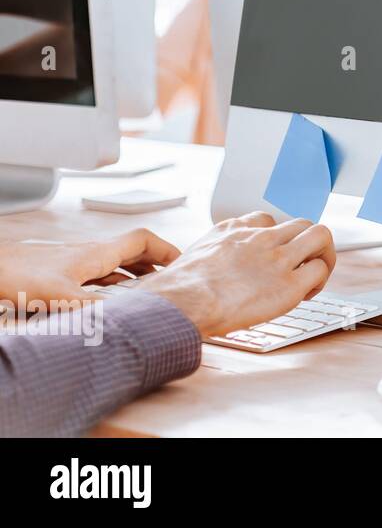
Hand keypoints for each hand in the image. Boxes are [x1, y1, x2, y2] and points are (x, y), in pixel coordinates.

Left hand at [0, 229, 180, 303]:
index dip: (167, 250)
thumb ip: (97, 309)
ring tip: (148, 293)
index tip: (183, 264)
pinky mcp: (61, 276)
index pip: (143, 240)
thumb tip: (126, 322)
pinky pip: (98, 278)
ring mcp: (75, 264)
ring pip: (116, 266)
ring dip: (135, 277)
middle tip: (171, 281)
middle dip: (156, 265)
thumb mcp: (62, 297)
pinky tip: (110, 303)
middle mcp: (90, 254)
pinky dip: (113, 287)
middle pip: (134, 253)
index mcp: (97, 253)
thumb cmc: (15, 276)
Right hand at [135, 212, 336, 335]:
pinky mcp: (289, 284)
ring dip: (323, 254)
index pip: (265, 219)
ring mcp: (277, 258)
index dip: (275, 237)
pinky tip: (307, 293)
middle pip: (301, 223)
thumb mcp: (187, 259)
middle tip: (303, 262)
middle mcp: (259, 238)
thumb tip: (199, 277)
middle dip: (307, 242)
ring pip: (320, 236)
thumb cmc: (175, 291)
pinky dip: (320, 280)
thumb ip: (207, 258)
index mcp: (232, 230)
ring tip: (315, 273)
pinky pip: (319, 270)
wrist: (181, 303)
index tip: (273, 252)